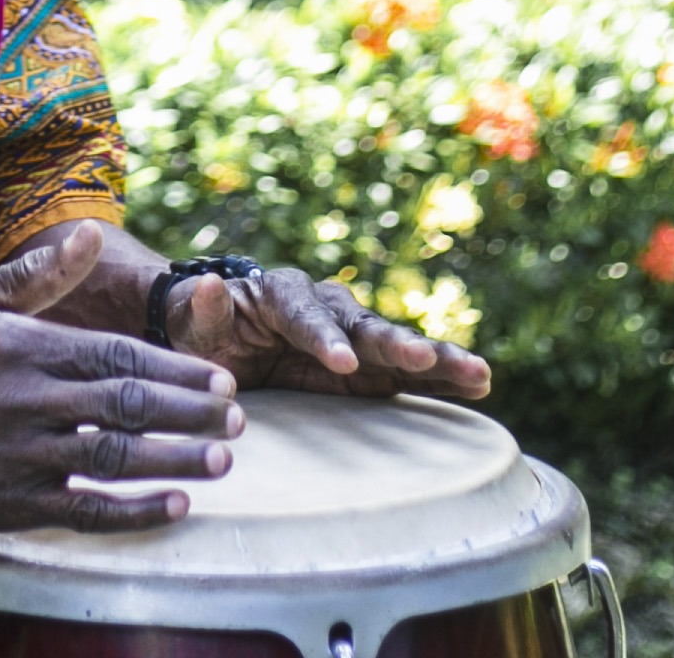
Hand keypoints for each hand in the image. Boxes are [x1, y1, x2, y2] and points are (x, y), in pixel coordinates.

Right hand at [0, 220, 246, 535]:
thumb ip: (37, 273)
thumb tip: (92, 235)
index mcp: (23, 347)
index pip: (116, 355)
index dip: (174, 368)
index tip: (219, 378)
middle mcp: (26, 400)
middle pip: (126, 405)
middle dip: (190, 412)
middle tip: (239, 418)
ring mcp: (19, 456)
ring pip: (114, 457)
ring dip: (175, 460)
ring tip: (222, 460)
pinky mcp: (12, 504)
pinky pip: (85, 510)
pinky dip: (135, 512)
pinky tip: (175, 506)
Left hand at [156, 263, 490, 403]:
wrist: (220, 339)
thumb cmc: (202, 331)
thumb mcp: (194, 323)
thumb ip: (204, 309)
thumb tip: (207, 287)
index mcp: (281, 295)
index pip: (305, 313)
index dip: (324, 336)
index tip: (341, 361)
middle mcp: (325, 308)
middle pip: (364, 324)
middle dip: (395, 344)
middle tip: (425, 359)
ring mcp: (352, 336)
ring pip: (397, 345)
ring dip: (437, 360)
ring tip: (478, 374)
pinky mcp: (368, 366)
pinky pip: (408, 372)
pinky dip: (440, 377)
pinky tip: (479, 386)